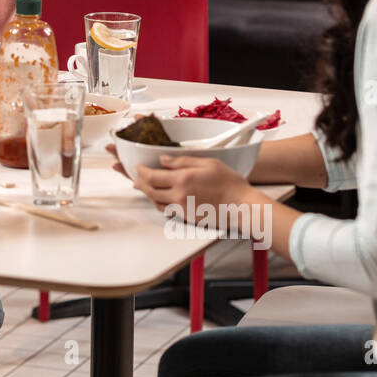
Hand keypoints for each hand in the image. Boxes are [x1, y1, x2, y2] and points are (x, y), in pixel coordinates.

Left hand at [106, 144, 251, 213]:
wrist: (242, 206)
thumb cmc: (230, 183)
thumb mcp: (208, 163)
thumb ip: (182, 161)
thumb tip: (162, 160)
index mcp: (183, 179)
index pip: (152, 176)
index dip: (140, 171)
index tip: (137, 166)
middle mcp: (179, 195)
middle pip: (149, 190)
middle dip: (139, 183)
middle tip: (135, 177)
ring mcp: (182, 208)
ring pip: (156, 202)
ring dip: (147, 194)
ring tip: (143, 187)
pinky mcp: (187, 217)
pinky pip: (166, 210)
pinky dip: (159, 203)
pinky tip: (159, 198)